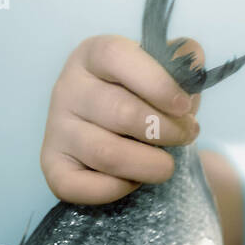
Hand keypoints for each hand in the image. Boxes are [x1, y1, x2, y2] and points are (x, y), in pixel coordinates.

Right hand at [40, 35, 204, 204]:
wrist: (128, 135)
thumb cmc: (148, 99)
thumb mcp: (167, 74)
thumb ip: (182, 63)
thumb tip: (191, 54)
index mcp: (94, 55)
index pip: (117, 57)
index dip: (156, 83)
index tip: (185, 106)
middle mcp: (68, 88)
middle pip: (120, 112)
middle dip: (166, 131)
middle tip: (187, 136)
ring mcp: (56, 127)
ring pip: (106, 154)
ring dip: (149, 165)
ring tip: (166, 164)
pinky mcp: (52, 165)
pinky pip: (78, 185)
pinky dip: (116, 189)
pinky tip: (133, 180)